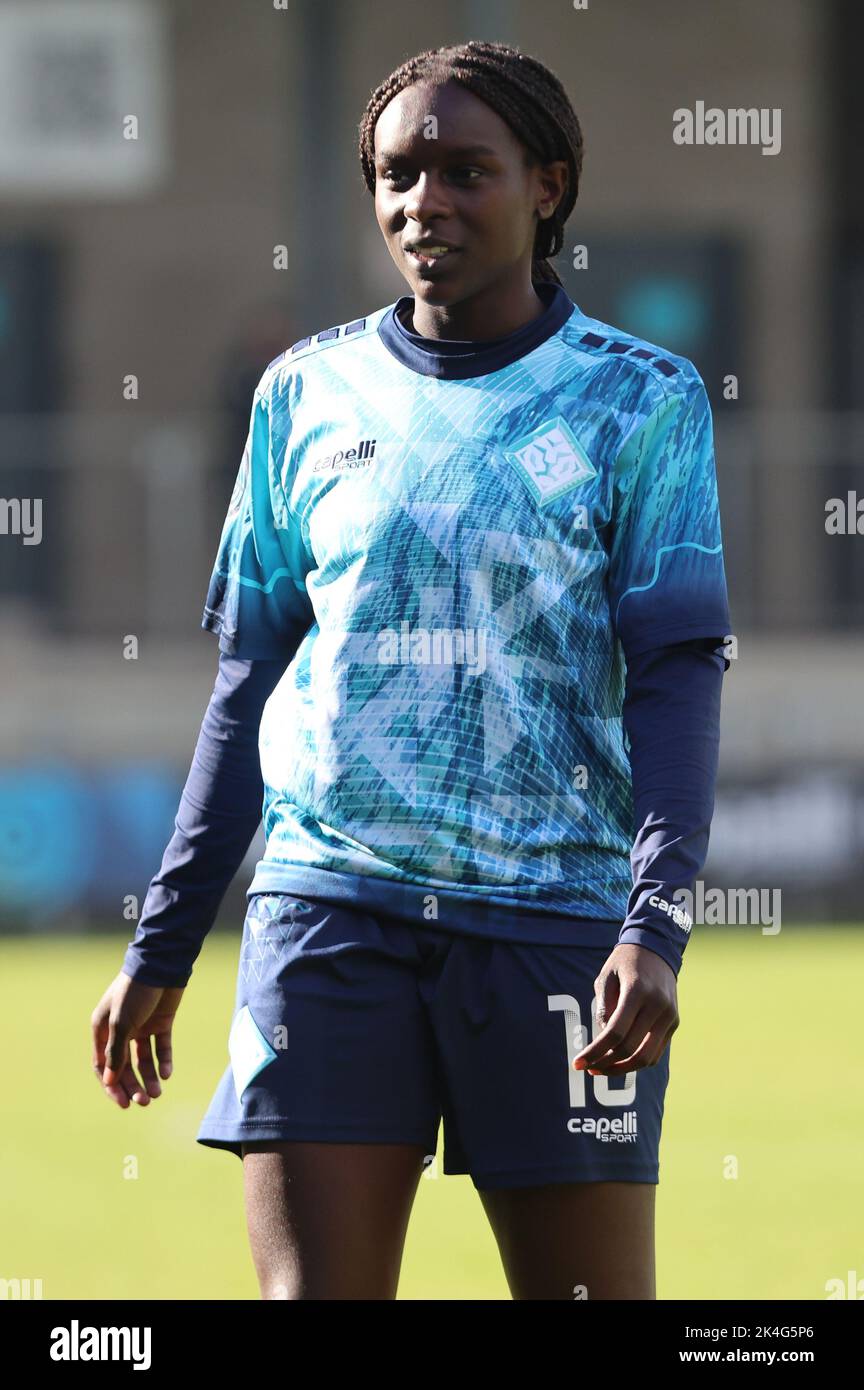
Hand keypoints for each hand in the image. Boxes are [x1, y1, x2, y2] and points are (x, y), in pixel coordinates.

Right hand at [91, 972, 184, 1107]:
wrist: (162, 965)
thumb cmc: (135, 992)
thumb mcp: (122, 1023)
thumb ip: (116, 1053)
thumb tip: (109, 1081)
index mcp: (102, 1029)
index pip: (103, 1065)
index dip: (112, 1085)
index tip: (123, 1102)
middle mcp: (120, 1030)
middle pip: (124, 1066)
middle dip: (133, 1085)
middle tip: (145, 1102)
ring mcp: (141, 1026)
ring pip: (143, 1060)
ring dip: (149, 1077)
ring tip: (157, 1093)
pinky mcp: (161, 1022)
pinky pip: (161, 1047)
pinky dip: (163, 1061)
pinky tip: (167, 1073)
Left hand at [572, 943, 677, 1075]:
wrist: (657, 949)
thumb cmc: (625, 963)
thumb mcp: (606, 977)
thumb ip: (603, 1009)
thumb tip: (602, 1041)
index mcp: (637, 991)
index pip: (615, 1033)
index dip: (595, 1051)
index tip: (577, 1063)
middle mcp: (657, 1005)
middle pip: (630, 1049)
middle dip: (605, 1063)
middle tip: (587, 1067)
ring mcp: (669, 1016)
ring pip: (646, 1058)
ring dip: (621, 1069)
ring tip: (601, 1068)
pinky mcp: (674, 1023)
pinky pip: (656, 1053)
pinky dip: (636, 1062)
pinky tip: (619, 1061)